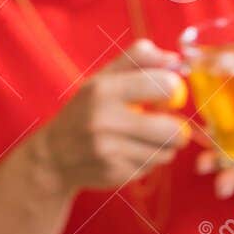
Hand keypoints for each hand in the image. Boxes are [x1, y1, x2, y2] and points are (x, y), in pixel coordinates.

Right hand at [36, 40, 189, 191]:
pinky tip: (130, 155)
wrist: (54, 155)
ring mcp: (108, 150)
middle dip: (179, 129)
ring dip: (164, 147)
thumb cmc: (86, 110)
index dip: (173, 88)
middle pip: (171, 129)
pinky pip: (150, 167)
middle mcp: (104, 120)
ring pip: (165, 151)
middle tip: (174, 127)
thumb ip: (138, 59)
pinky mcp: (114, 174)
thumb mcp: (103, 78)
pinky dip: (147, 161)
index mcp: (103, 89)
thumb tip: (175, 59)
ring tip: (147, 140)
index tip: (168, 92)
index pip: (163, 85)